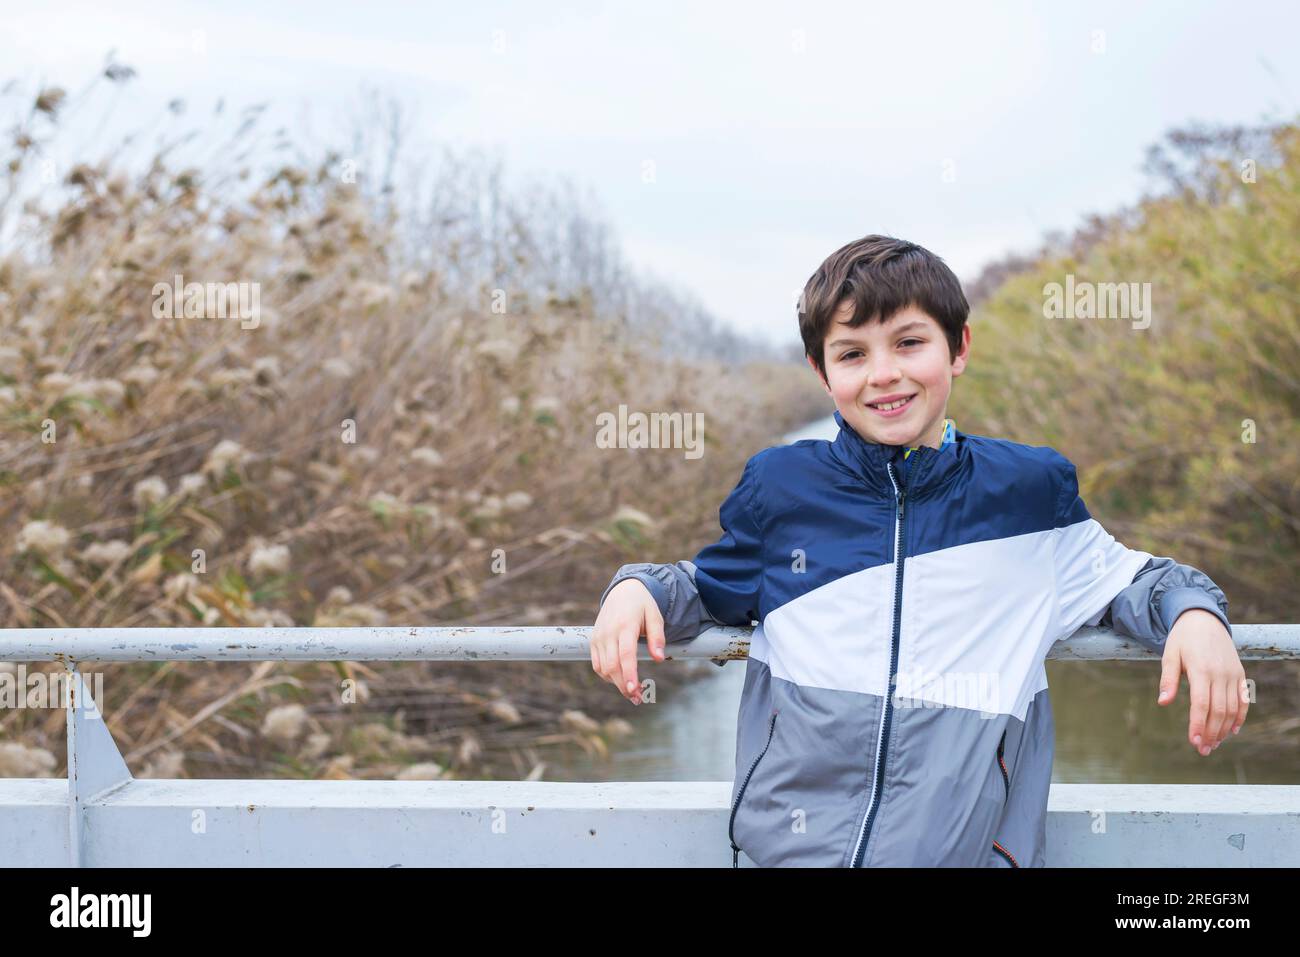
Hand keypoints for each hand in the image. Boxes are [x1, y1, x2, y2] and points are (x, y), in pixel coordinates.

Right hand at [590, 578, 665, 704]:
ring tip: (633, 691)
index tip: (635, 690)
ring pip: (604, 668)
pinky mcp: (593, 641)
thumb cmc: (642, 605)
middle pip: (613, 666)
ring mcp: (599, 637)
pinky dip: (607, 675)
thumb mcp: (655, 616)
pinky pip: (597, 664)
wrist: (622, 591)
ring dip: (616, 683)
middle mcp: (608, 632)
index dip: (629, 674)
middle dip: (624, 685)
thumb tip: (659, 659)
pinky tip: (620, 679)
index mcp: (625, 625)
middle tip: (638, 699)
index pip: (626, 654)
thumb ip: (658, 638)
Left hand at [1157, 609, 1247, 755]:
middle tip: (1202, 750)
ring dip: (1224, 729)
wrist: (1204, 619)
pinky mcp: (1239, 674)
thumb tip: (1163, 702)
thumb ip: (1168, 679)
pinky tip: (1231, 731)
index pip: (1201, 704)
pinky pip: (1243, 700)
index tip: (1193, 742)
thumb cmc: (1182, 638)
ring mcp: (1232, 674)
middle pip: (1219, 711)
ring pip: (1232, 708)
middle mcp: (1220, 673)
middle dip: (1210, 733)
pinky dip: (1240, 717)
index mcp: (1201, 670)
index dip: (1198, 725)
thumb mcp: (1169, 654)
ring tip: (1213, 744)